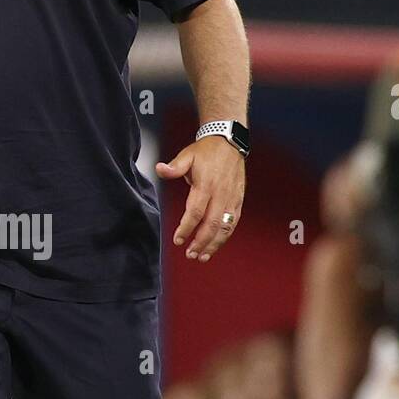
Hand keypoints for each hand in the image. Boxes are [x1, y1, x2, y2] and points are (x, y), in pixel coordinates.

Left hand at [155, 136, 244, 262]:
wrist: (229, 142)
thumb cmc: (206, 151)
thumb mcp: (187, 155)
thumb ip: (174, 167)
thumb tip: (160, 169)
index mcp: (206, 185)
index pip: (195, 212)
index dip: (186, 228)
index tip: (178, 240)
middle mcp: (220, 194)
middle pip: (211, 224)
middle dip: (200, 242)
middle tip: (190, 254)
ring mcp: (231, 198)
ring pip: (224, 227)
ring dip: (214, 244)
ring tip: (203, 256)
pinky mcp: (238, 200)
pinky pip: (233, 222)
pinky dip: (225, 236)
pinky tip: (216, 245)